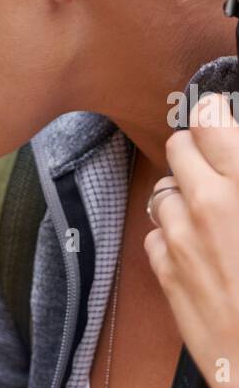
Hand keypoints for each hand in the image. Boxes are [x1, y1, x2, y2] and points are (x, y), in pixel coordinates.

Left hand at [145, 92, 238, 387]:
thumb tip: (232, 155)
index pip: (208, 121)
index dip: (213, 116)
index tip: (220, 118)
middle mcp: (206, 206)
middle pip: (177, 149)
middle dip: (195, 150)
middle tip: (217, 162)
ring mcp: (180, 239)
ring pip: (162, 190)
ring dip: (182, 192)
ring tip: (209, 207)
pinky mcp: (164, 271)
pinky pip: (156, 232)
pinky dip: (172, 232)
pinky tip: (198, 246)